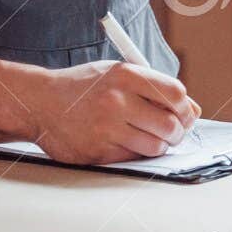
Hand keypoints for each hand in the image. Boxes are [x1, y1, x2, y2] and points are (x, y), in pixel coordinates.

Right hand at [28, 61, 199, 164]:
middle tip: (173, 133)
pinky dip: (136, 153)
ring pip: (155, 146)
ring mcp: (105, 127)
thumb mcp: (116, 74)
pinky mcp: (96, 151)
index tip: (186, 115)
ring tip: (150, 138)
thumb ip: (153, 88)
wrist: (39, 102)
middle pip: (170, 124)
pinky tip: (126, 142)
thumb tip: (192, 110)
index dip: (186, 108)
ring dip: (159, 146)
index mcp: (125, 75)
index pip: (175, 93)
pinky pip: (133, 157)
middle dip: (178, 132)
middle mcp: (116, 100)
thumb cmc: (84, 87)